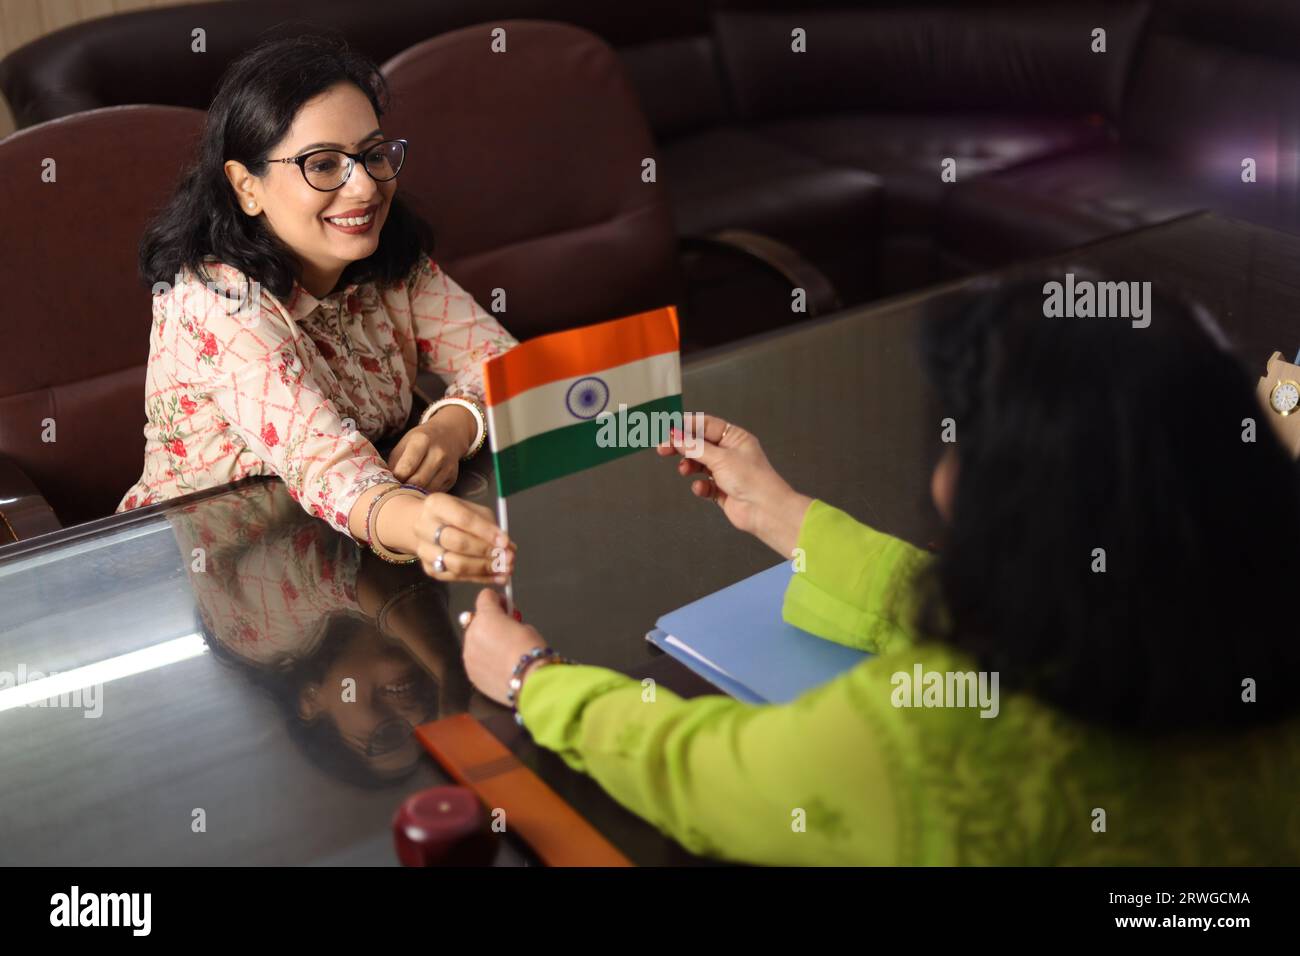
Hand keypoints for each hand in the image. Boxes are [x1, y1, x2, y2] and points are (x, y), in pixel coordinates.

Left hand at [387, 405, 475, 491]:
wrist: (447, 435)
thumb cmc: (418, 442)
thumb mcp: (403, 445)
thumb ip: (395, 464)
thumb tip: (388, 486)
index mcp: (422, 441)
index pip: (406, 467)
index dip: (396, 478)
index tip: (391, 479)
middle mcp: (438, 453)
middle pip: (418, 481)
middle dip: (405, 488)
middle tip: (397, 488)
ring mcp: (448, 466)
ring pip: (427, 490)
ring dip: (415, 493)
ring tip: (407, 490)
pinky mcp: (452, 478)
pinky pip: (435, 492)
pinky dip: (425, 493)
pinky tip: (419, 488)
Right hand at [413, 493, 515, 583]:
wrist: (426, 526)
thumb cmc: (455, 515)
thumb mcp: (473, 510)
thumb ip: (490, 526)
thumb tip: (508, 547)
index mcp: (437, 505)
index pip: (464, 519)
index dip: (486, 532)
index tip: (505, 542)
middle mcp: (425, 527)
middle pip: (458, 543)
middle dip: (486, 552)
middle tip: (508, 558)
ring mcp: (425, 550)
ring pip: (456, 565)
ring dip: (484, 569)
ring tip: (505, 569)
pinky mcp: (429, 568)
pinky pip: (456, 577)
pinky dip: (479, 578)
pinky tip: (496, 577)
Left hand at [462, 588, 548, 705]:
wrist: (531, 682)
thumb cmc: (532, 653)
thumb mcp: (526, 627)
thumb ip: (510, 622)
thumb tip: (507, 626)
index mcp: (487, 618)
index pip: (485, 597)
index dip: (497, 599)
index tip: (504, 606)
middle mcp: (473, 634)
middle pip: (477, 620)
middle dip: (490, 623)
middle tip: (506, 631)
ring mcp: (469, 655)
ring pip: (474, 641)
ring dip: (485, 642)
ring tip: (503, 652)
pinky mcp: (471, 673)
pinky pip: (475, 660)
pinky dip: (484, 660)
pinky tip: (499, 666)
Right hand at [656, 413, 812, 556]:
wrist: (765, 510)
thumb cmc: (753, 480)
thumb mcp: (720, 457)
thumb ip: (695, 447)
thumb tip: (676, 436)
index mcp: (735, 438)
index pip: (706, 425)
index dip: (686, 426)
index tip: (668, 428)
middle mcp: (731, 453)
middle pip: (700, 445)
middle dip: (682, 447)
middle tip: (663, 448)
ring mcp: (726, 472)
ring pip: (700, 464)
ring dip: (690, 466)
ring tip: (685, 470)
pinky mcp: (723, 490)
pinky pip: (704, 484)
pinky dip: (700, 486)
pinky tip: (701, 488)